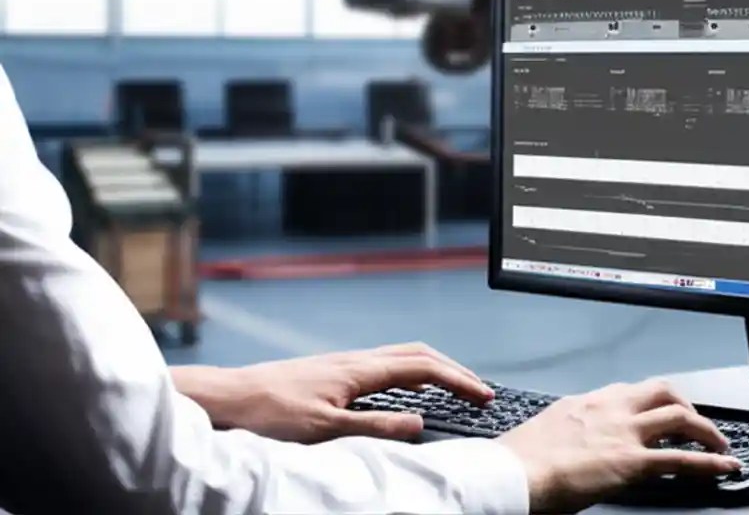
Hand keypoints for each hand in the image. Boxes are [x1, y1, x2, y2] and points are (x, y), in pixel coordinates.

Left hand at [173, 342, 491, 443]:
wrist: (227, 397)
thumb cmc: (268, 414)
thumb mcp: (325, 431)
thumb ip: (376, 428)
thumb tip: (420, 423)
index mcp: (360, 370)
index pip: (424, 368)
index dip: (459, 381)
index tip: (484, 396)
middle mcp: (355, 360)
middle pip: (419, 354)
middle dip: (455, 370)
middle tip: (480, 390)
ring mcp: (343, 363)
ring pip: (402, 355)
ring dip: (434, 368)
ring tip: (454, 386)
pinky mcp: (331, 371)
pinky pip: (384, 364)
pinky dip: (411, 372)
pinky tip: (406, 390)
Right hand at [497, 379, 740, 512]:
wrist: (512, 472)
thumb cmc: (519, 459)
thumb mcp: (547, 430)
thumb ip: (569, 430)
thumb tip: (574, 442)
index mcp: (588, 402)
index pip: (632, 392)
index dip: (654, 402)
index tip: (662, 412)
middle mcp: (611, 408)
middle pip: (663, 391)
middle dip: (686, 405)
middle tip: (696, 424)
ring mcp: (624, 433)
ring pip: (680, 417)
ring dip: (706, 429)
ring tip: (719, 444)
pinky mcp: (632, 462)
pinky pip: (682, 460)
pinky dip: (710, 462)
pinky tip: (726, 466)